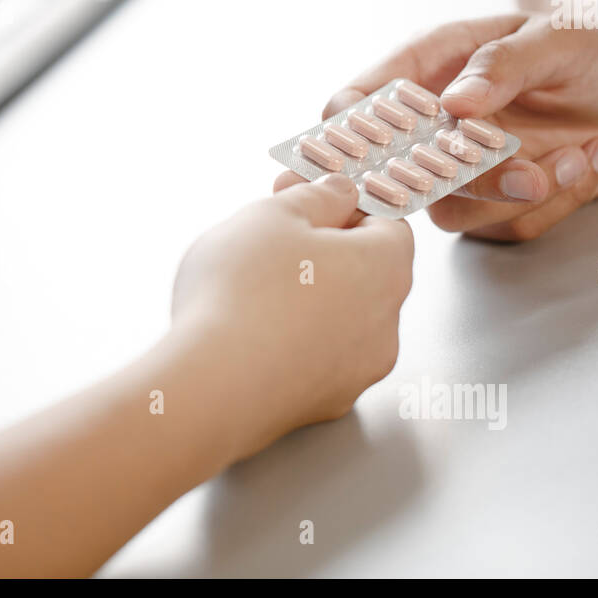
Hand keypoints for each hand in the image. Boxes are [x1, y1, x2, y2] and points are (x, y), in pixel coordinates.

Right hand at [170, 174, 412, 459]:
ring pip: (337, 316)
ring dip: (304, 296)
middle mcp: (385, 324)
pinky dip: (290, 339)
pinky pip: (314, 356)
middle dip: (319, 247)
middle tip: (268, 232)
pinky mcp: (322, 404)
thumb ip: (315, 195)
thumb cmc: (241, 295)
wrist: (210, 388)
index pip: (387, 221)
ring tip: (248, 284)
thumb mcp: (274, 214)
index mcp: (385, 267)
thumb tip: (339, 193)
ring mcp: (356, 370)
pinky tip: (248, 329)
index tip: (305, 195)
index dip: (343, 202)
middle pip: (362, 271)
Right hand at [323, 14, 597, 239]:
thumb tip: (454, 102)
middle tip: (529, 174)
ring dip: (523, 198)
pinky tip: (589, 156)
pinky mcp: (501, 203)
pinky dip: (561, 201)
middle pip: (403, 175)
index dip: (351, 130)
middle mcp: (435, 125)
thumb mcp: (556, 37)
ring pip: (457, 214)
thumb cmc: (585, 41)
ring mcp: (464, 170)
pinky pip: (512, 228)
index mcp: (427, 69)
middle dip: (472, 182)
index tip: (387, 147)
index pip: (355, 102)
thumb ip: (503, 65)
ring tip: (576, 155)